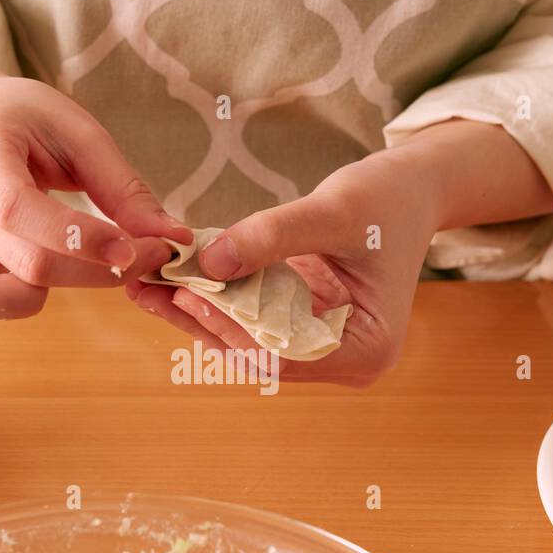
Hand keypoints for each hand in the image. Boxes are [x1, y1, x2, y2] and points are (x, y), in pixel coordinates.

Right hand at [0, 72, 190, 326]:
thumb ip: (124, 189)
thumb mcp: (81, 132)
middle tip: (143, 258)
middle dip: (92, 273)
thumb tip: (172, 240)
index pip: (17, 209)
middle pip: (20, 263)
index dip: (80, 239)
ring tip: (70, 270)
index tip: (138, 248)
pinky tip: (17, 295)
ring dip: (31, 299)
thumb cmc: (28, 121)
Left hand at [125, 142, 442, 386]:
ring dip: (195, 311)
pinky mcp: (299, 327)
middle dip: (201, 320)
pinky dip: (212, 299)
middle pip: (257, 353)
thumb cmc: (386, 199)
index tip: (187, 293)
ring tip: (143, 282)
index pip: (284, 355)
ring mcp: (319, 348)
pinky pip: (248, 321)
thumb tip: (209, 261)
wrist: (409, 191)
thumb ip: (273, 236)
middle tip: (145, 287)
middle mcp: (342, 361)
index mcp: (366, 349)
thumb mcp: (334, 211)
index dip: (232, 327)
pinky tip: (168, 278)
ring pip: (245, 341)